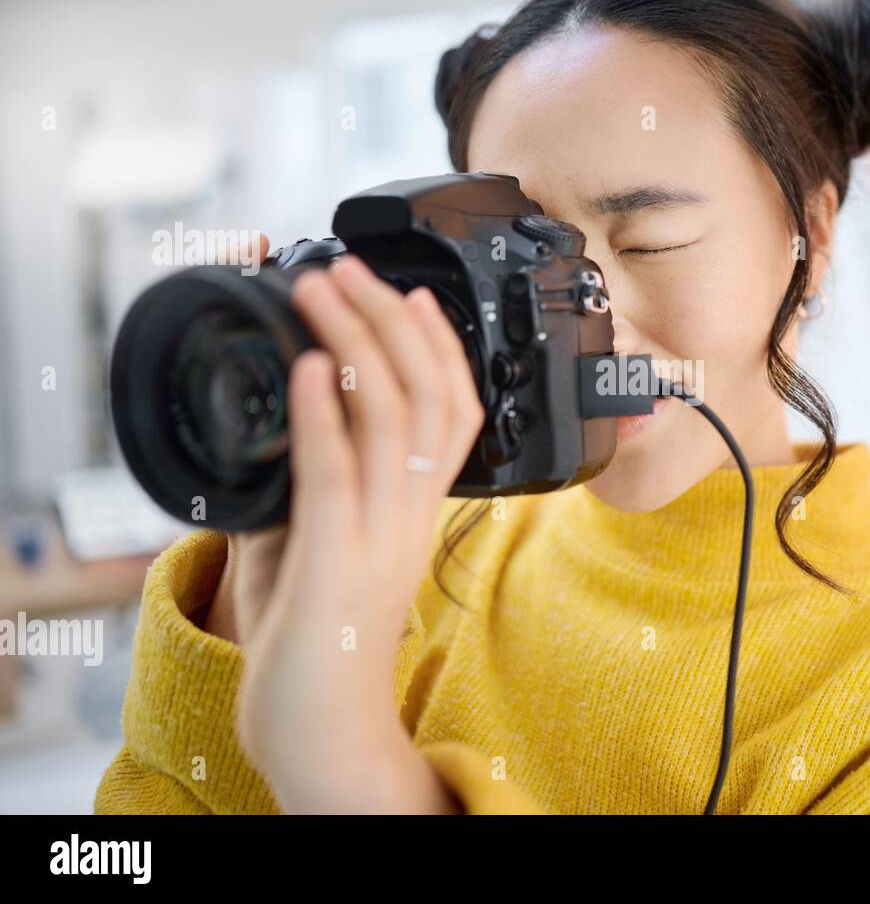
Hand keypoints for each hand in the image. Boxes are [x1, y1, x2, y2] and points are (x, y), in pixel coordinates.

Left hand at [233, 252, 484, 812]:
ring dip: (355, 343)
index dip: (441, 348)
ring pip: (390, 421)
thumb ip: (317, 481)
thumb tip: (285, 415)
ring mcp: (377, 538)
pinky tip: (307, 365)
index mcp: (415, 511)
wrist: (323, 728)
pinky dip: (324, 412)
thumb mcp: (327, 543)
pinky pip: (336, 474)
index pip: (455, 412)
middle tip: (352, 268)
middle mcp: (408, 517)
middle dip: (392, 321)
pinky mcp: (333, 563)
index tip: (416, 295)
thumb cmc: (318, 640)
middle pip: (431, 398)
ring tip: (321, 289)